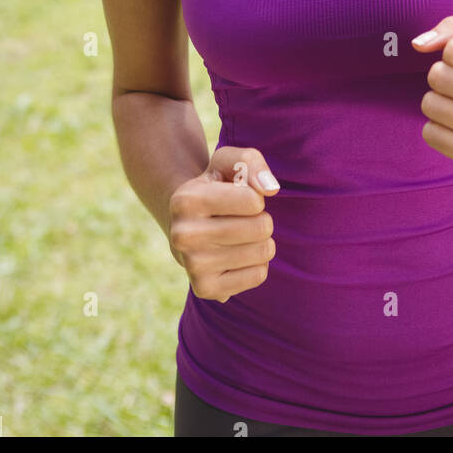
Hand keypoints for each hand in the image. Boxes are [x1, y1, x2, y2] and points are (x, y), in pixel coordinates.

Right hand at [168, 147, 279, 302]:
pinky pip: (259, 275)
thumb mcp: (230, 162)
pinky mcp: (205, 289)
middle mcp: (182, 236)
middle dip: (262, 219)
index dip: (256, 197)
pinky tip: (238, 255)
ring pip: (263, 251)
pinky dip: (257, 263)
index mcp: (185, 200)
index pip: (253, 200)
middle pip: (261, 227)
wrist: (190, 223)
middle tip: (244, 218)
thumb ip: (251, 162)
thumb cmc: (217, 186)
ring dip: (262, 241)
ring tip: (242, 235)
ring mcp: (192, 266)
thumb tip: (270, 189)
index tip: (241, 197)